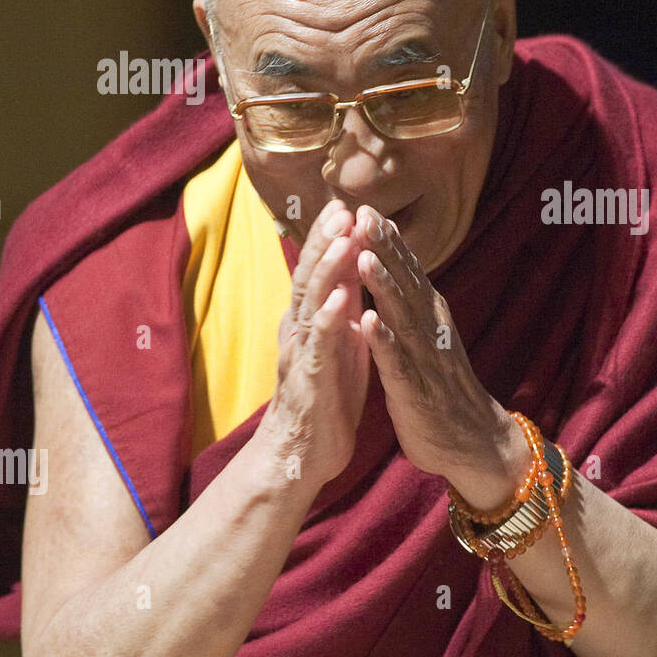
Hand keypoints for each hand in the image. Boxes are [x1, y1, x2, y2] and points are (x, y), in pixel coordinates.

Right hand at [259, 199, 370, 487]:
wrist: (303, 453)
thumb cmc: (325, 395)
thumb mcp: (341, 341)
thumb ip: (343, 307)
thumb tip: (354, 268)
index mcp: (313, 319)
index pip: (320, 270)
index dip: (330, 237)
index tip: (346, 204)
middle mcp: (302, 329)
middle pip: (310, 276)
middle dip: (325, 241)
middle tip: (340, 206)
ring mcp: (303, 353)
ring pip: (312, 303)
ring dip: (327, 270)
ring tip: (342, 239)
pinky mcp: (310, 380)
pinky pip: (319, 346)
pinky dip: (329, 321)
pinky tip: (340, 300)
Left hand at [353, 205, 527, 507]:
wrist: (473, 441)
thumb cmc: (442, 388)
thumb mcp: (427, 337)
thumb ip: (411, 304)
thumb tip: (393, 266)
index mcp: (429, 316)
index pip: (407, 269)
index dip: (386, 238)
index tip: (364, 205)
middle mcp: (429, 329)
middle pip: (405, 281)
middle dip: (383, 247)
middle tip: (363, 213)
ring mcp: (424, 358)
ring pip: (401, 315)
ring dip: (383, 285)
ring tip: (363, 255)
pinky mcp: (415, 390)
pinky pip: (397, 361)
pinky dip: (383, 340)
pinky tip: (368, 320)